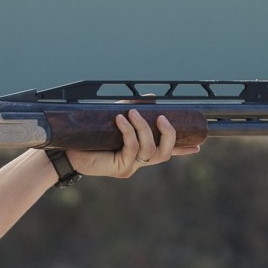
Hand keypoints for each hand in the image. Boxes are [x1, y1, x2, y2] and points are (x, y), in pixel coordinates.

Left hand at [65, 109, 201, 178]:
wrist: (67, 150)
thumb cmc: (89, 135)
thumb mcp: (114, 118)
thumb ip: (133, 110)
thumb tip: (151, 99)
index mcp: (139, 152)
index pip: (166, 152)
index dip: (183, 149)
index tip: (199, 145)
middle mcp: (138, 162)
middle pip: (164, 153)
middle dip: (168, 136)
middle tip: (163, 119)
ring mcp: (130, 167)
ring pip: (149, 150)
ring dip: (144, 129)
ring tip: (132, 114)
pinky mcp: (120, 168)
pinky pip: (132, 148)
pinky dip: (128, 131)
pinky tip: (120, 120)